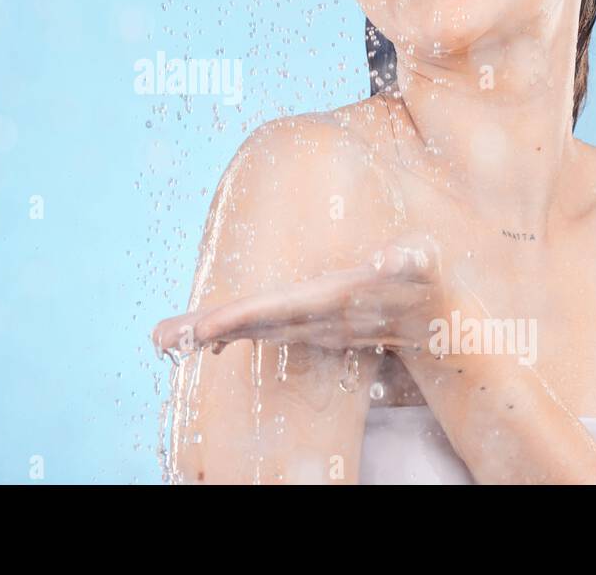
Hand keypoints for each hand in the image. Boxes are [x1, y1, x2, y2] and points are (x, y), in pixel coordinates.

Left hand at [150, 236, 455, 359]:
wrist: (431, 317)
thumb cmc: (423, 279)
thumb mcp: (422, 261)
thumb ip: (408, 260)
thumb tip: (391, 259)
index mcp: (332, 302)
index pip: (279, 311)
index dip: (242, 317)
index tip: (206, 327)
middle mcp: (314, 321)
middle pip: (253, 325)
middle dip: (210, 330)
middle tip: (163, 336)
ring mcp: (309, 327)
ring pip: (251, 330)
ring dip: (211, 333)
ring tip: (166, 337)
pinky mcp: (307, 325)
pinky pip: (261, 329)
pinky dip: (230, 331)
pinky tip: (202, 337)